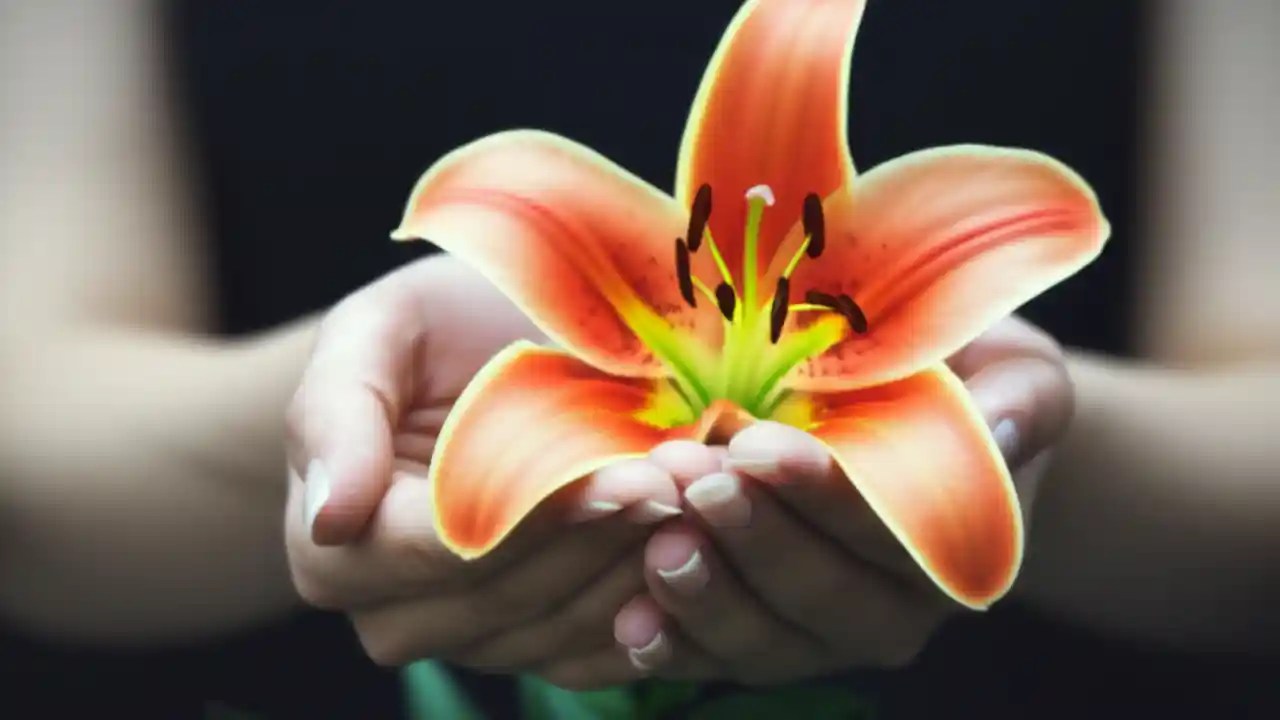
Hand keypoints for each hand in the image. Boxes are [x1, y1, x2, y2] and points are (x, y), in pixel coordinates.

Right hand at [283, 255, 681, 688]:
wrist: (479, 354)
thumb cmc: (429, 335)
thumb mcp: (376, 335)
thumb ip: (335, 415)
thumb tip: (331, 520)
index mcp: (339, 550)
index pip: (447, 551)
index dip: (540, 518)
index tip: (625, 475)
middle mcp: (397, 616)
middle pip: (512, 597)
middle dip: (606, 536)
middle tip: (691, 476)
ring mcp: (474, 639)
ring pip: (564, 627)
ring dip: (644, 565)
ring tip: (708, 494)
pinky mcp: (539, 646)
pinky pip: (596, 653)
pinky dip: (657, 610)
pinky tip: (702, 550)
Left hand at [612, 315, 1071, 684]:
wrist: (911, 425)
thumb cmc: (955, 378)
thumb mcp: (1009, 365)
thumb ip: (1023, 395)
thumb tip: (1005, 430)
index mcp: (957, 544)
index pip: (892, 529)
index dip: (824, 496)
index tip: (757, 445)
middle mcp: (894, 606)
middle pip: (823, 594)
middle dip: (753, 541)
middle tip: (689, 477)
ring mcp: (822, 634)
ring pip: (766, 641)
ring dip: (707, 597)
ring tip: (656, 543)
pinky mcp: (759, 640)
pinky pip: (714, 661)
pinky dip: (669, 648)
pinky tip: (627, 624)